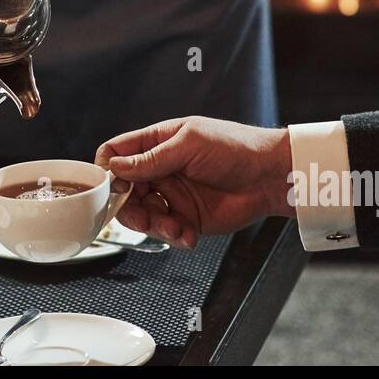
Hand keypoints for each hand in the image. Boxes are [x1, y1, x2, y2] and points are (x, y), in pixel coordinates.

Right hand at [95, 116, 293, 247]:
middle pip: (124, 190)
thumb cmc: (235, 147)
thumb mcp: (189, 144)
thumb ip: (151, 158)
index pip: (116, 154)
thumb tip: (116, 167)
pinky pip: (166, 232)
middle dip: (129, 207)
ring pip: (142, 214)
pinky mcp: (186, 218)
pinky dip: (173, 236)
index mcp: (157, 142)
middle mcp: (160, 169)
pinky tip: (189, 235)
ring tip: (174, 228)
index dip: (108, 170)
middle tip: (142, 217)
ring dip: (153, 225)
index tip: (113, 187)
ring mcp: (172, 195)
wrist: (270, 177)